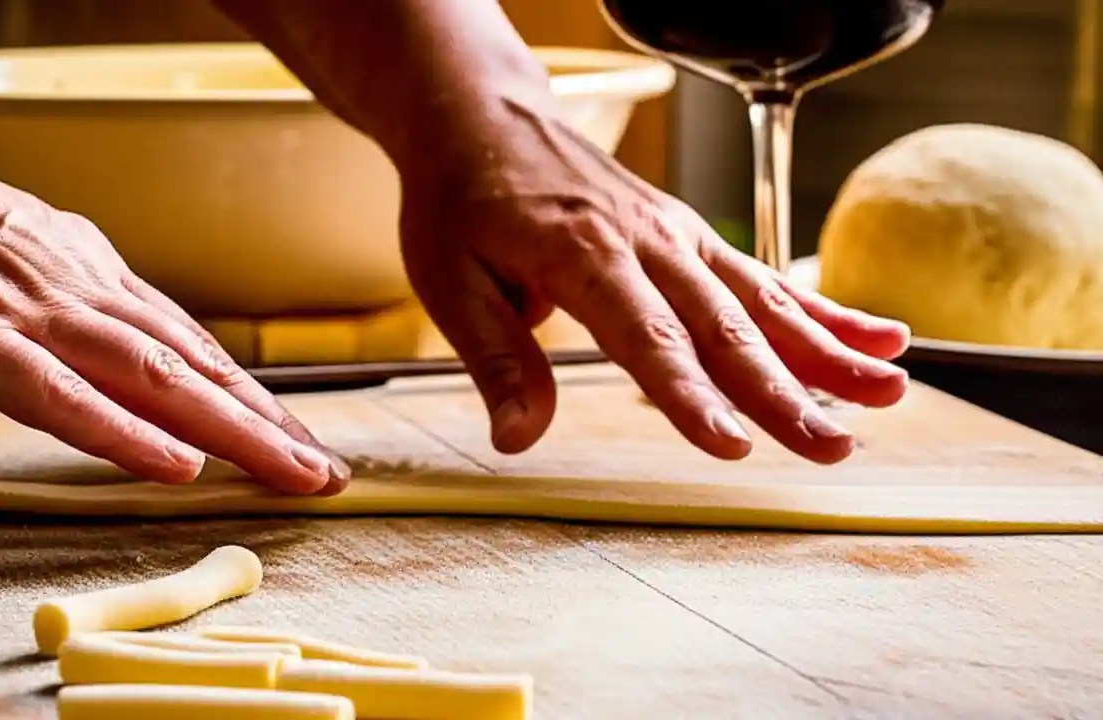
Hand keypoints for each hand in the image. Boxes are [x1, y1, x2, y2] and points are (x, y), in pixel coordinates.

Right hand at [0, 99, 345, 492]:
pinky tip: (175, 464)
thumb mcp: (25, 265)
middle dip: (266, 423)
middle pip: (194, 364)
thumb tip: (133, 344)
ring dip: (229, 428)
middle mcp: (83, 293)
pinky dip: (122, 432)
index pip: (193, 346)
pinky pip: (59, 396)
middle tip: (323, 469)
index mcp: (94, 278)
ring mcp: (33, 317)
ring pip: (153, 377)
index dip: (252, 398)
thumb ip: (81, 310)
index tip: (299, 439)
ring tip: (286, 469)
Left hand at [397, 100, 908, 463]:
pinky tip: (874, 337)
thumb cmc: (463, 201)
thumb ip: (495, 358)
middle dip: (784, 392)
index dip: (690, 397)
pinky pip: (763, 275)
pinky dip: (821, 308)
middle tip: (834, 446)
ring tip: (889, 392)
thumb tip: (519, 438)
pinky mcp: (691, 233)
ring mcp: (677, 234)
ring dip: (826, 350)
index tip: (733, 446)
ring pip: (761, 301)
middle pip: (723, 328)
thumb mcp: (448, 281)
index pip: (646, 340)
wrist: (482, 119)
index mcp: (582, 255)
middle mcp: (645, 241)